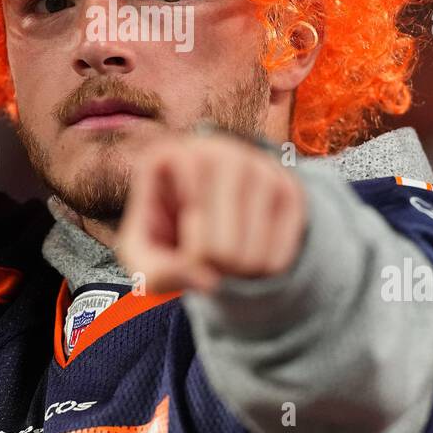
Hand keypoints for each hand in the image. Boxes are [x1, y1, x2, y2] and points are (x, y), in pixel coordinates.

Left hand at [114, 127, 308, 295]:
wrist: (208, 217)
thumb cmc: (167, 233)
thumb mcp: (143, 256)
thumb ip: (156, 272)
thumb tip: (208, 281)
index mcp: (171, 156)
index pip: (190, 225)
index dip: (186, 254)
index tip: (181, 241)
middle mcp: (218, 150)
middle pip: (222, 249)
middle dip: (212, 268)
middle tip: (207, 254)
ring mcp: (258, 166)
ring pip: (252, 258)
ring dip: (237, 274)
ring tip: (226, 254)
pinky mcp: (289, 188)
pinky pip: (279, 259)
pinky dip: (263, 273)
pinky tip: (251, 252)